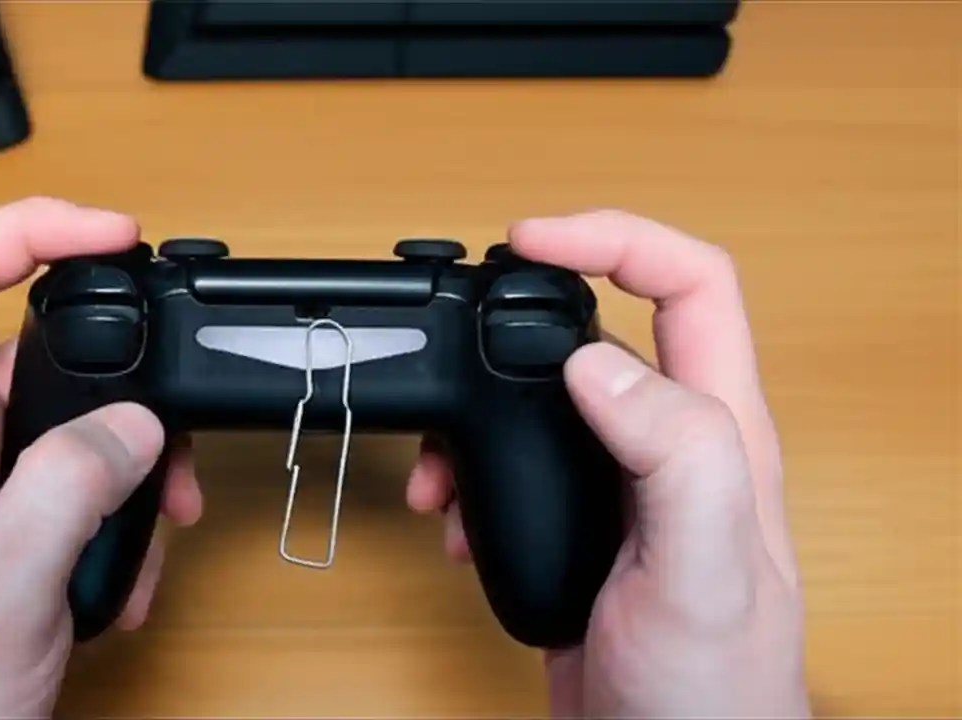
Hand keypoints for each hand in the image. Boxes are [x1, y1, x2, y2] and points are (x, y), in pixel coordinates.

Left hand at [0, 198, 201, 717]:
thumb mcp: (0, 591)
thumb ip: (67, 489)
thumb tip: (136, 423)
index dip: (30, 226)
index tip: (115, 233)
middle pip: (38, 344)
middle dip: (126, 382)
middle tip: (175, 442)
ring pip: (71, 419)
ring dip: (130, 466)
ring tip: (157, 524)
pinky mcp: (1, 518)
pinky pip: (73, 478)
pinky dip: (118, 513)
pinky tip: (121, 572)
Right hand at [408, 210, 809, 716]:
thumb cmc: (711, 693)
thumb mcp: (702, 569)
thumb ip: (671, 453)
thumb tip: (594, 362)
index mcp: (720, 436)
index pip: (692, 287)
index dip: (616, 239)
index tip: (534, 238)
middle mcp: (674, 448)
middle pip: (614, 321)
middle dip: (530, 306)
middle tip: (469, 311)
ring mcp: (625, 487)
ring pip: (550, 395)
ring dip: (483, 407)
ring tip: (441, 454)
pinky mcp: (582, 526)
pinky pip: (520, 463)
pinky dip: (472, 474)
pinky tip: (458, 518)